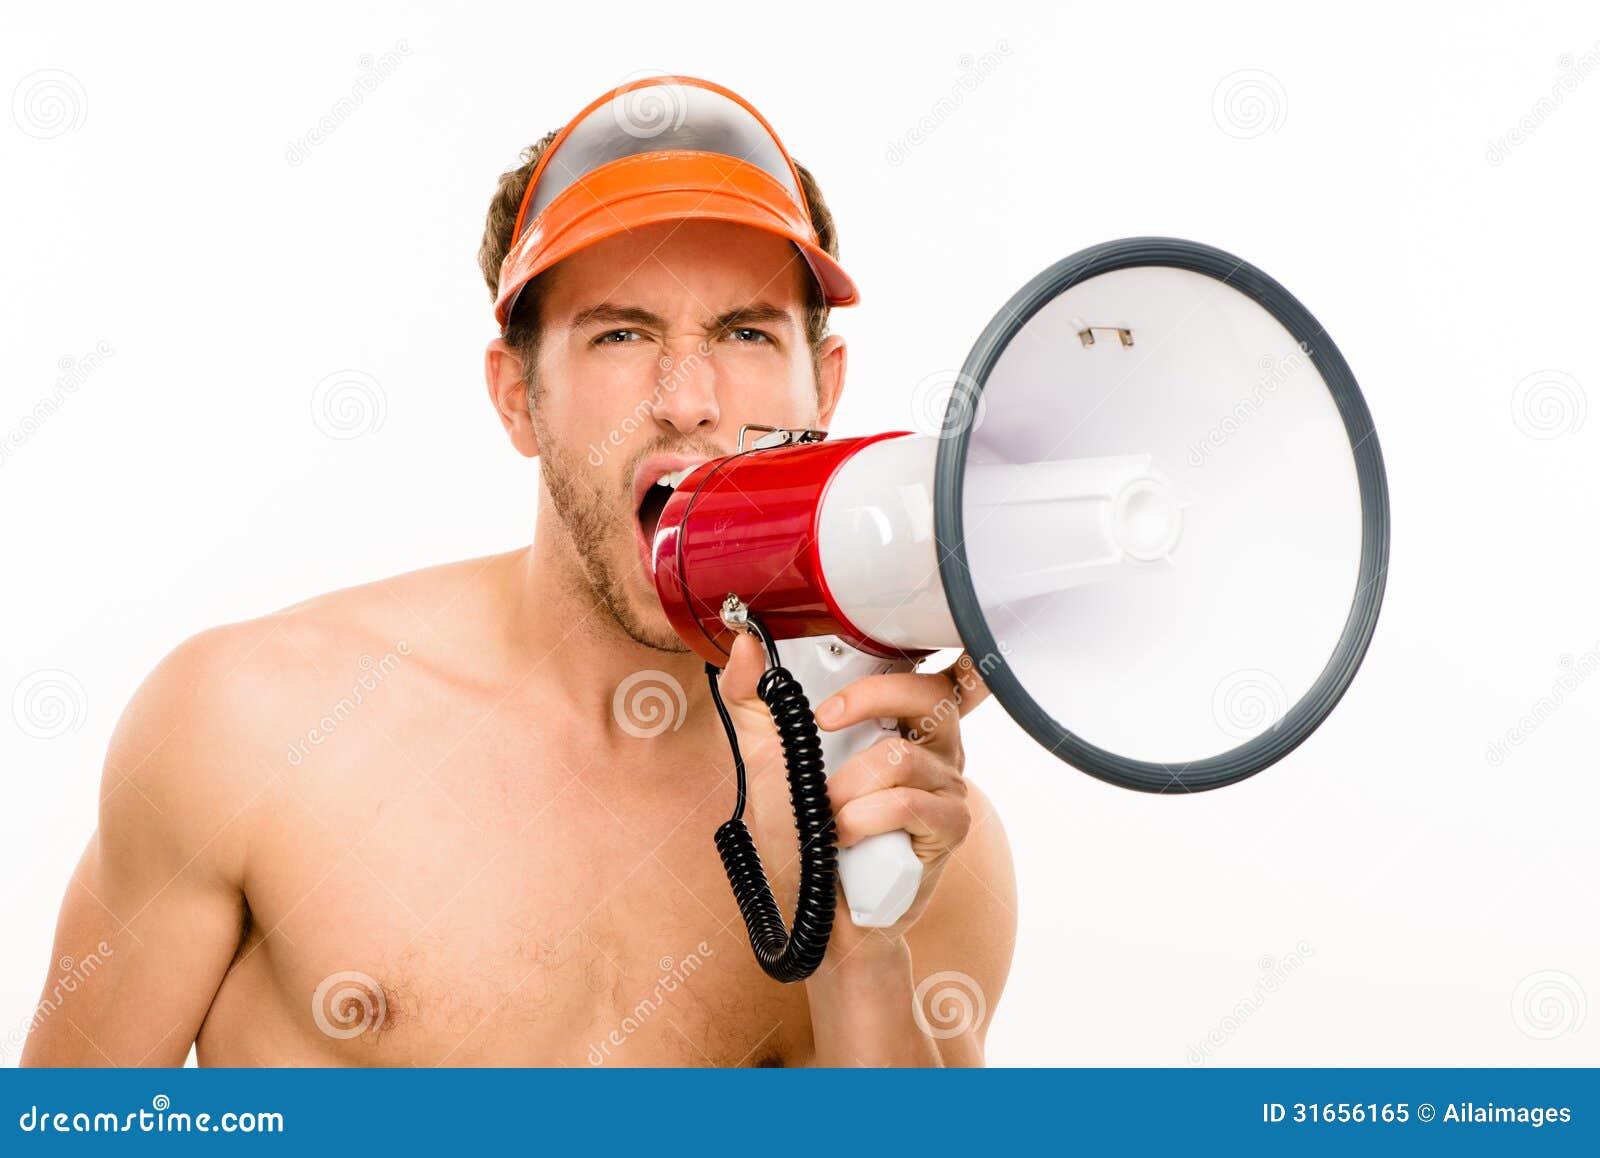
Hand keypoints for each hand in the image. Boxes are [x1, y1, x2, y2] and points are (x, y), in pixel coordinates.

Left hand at [715, 635, 991, 947]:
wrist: (813, 913)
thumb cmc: (799, 834)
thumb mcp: (764, 758)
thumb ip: (751, 698)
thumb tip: (745, 644)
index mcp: (900, 720)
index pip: (932, 665)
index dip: (915, 653)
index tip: (841, 680)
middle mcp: (934, 747)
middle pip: (930, 692)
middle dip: (867, 700)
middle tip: (821, 723)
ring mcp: (947, 787)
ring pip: (900, 758)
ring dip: (845, 790)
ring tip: (829, 816)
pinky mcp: (951, 828)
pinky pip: (908, 804)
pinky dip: (863, 821)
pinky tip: (848, 840)